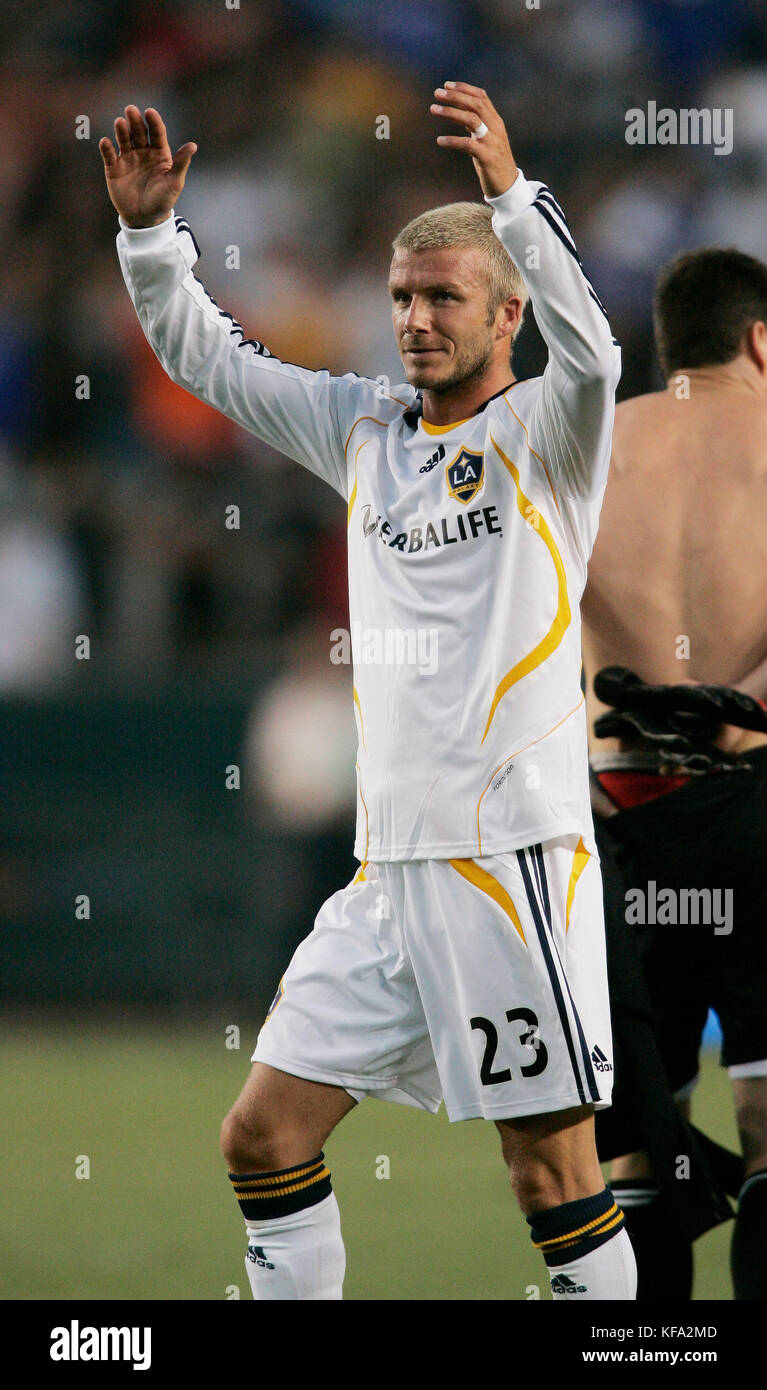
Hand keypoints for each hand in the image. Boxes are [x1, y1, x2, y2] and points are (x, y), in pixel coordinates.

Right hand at [99, 106, 196, 227]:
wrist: (145, 219)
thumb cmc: (163, 200)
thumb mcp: (174, 183)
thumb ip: (181, 163)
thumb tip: (193, 145)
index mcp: (159, 153)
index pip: (157, 133)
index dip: (153, 122)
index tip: (150, 112)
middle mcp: (143, 152)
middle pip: (139, 132)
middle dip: (135, 121)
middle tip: (131, 110)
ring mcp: (127, 158)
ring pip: (124, 140)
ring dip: (121, 131)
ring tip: (120, 122)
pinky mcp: (114, 168)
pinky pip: (109, 155)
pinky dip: (106, 148)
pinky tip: (106, 142)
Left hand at [430, 82, 517, 198]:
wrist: (508, 185)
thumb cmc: (493, 162)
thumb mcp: (486, 138)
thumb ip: (475, 124)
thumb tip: (457, 111)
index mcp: (495, 121)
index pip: (481, 97)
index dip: (464, 89)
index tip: (447, 85)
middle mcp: (495, 128)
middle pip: (476, 104)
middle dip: (455, 96)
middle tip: (437, 93)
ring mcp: (492, 142)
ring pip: (471, 119)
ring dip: (451, 112)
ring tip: (433, 109)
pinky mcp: (487, 157)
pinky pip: (467, 145)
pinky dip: (452, 141)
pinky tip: (439, 141)